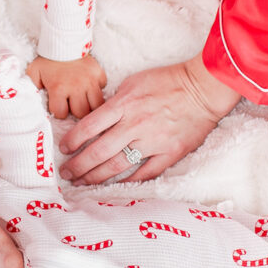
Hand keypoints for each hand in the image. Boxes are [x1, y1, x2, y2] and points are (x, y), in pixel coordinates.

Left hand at [27, 54, 106, 118]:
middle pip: (82, 112)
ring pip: (96, 105)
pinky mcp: (99, 73)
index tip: (58, 104)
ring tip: (84, 101)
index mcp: (58, 88)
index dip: (59, 111)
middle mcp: (76, 86)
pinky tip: (89, 86)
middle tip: (72, 104)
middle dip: (76, 111)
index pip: (61, 113)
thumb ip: (31, 87)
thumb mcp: (33, 72)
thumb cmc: (47, 58)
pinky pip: (103, 88)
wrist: (63, 40)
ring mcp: (90, 80)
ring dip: (89, 105)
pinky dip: (97, 89)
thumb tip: (32, 100)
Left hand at [59, 54, 240, 183]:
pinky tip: (114, 185)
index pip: (89, 127)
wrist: (203, 88)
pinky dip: (128, 181)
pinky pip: (144, 173)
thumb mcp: (134, 82)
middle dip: (78, 165)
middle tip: (66, 173)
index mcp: (124, 105)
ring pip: (117, 166)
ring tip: (82, 182)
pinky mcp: (169, 153)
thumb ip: (114, 102)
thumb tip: (96, 117)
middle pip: (98, 151)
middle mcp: (134, 125)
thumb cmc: (167, 81)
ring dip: (96, 177)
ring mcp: (152, 142)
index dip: (72, 140)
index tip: (64, 149)